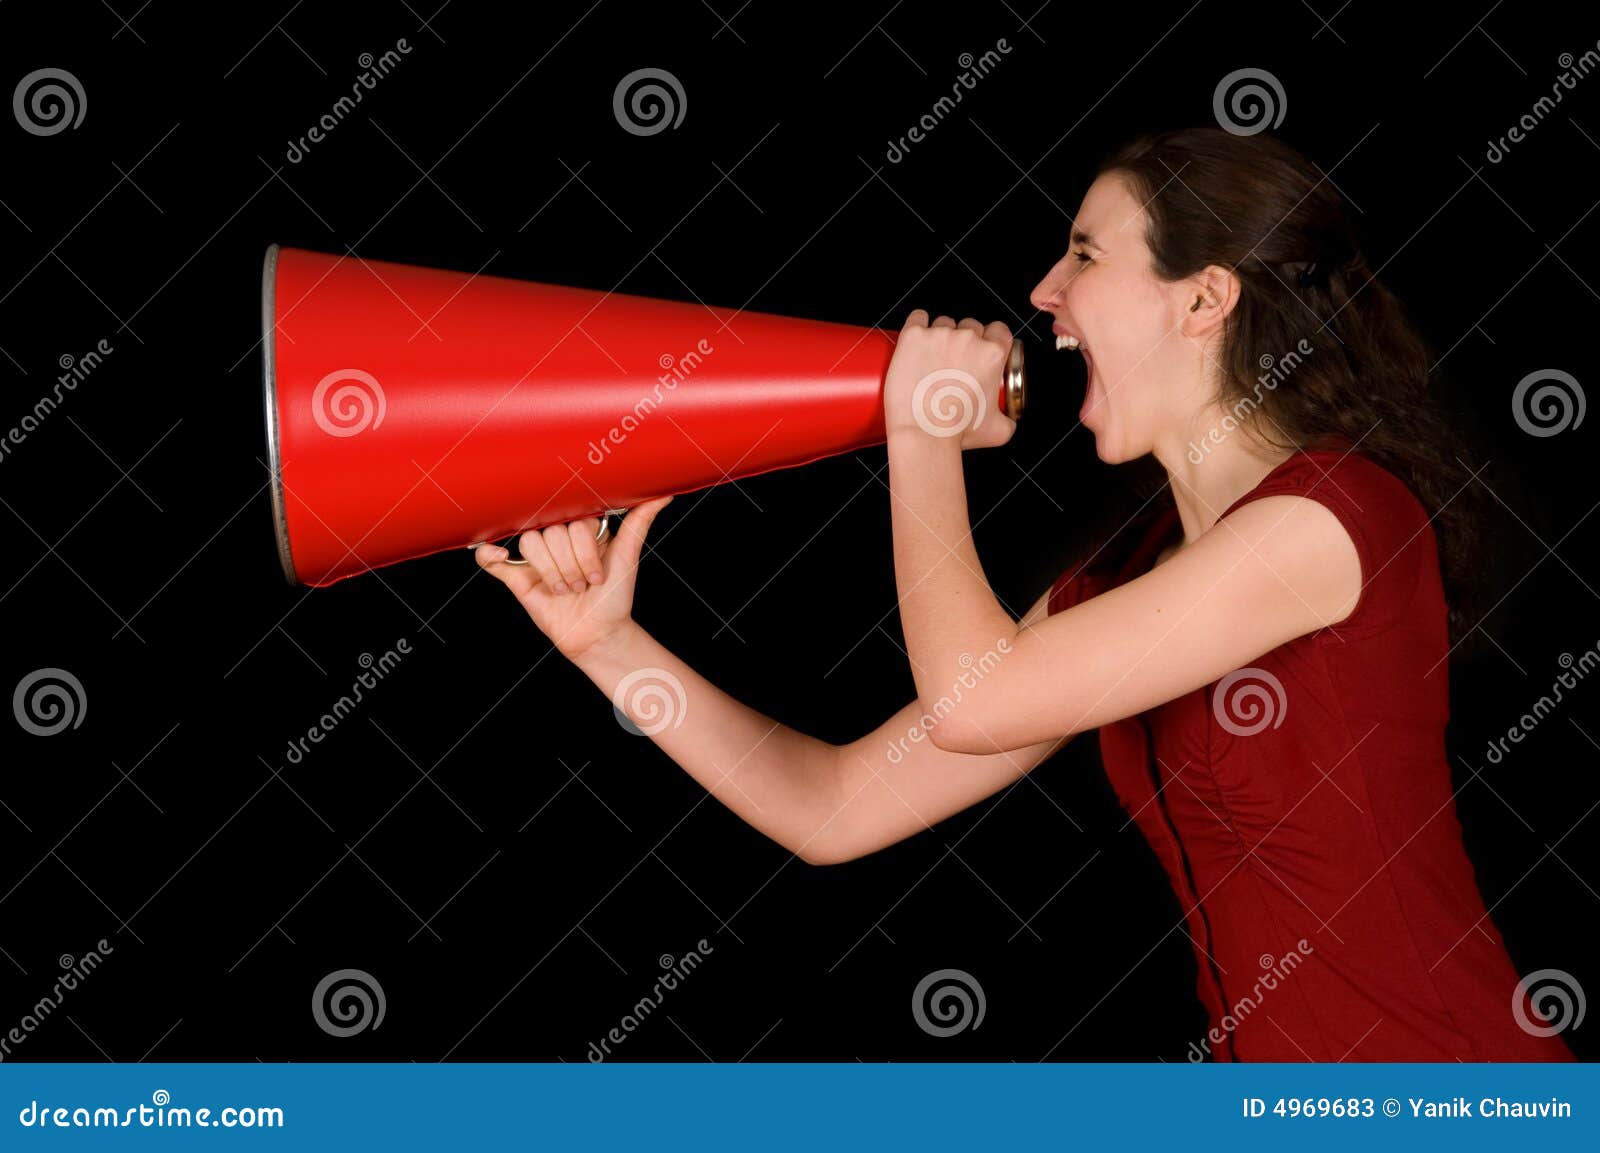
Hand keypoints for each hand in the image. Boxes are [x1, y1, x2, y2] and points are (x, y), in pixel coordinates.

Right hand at [474, 495, 673, 660]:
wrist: (598, 633)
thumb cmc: (614, 595)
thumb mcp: (627, 556)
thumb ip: (638, 523)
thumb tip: (664, 494)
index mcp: (578, 527)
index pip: (572, 521)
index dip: (584, 549)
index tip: (597, 574)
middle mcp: (555, 537)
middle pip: (551, 533)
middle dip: (571, 566)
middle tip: (583, 585)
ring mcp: (534, 556)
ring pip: (530, 543)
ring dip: (552, 572)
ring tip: (565, 590)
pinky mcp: (516, 576)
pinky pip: (492, 559)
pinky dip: (490, 554)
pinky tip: (501, 555)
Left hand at [884, 310, 1016, 448]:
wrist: (923, 433)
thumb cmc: (957, 431)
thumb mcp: (997, 429)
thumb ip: (1008, 420)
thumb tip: (1008, 419)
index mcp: (993, 353)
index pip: (999, 330)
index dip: (991, 339)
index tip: (982, 350)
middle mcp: (969, 338)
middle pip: (970, 325)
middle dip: (965, 340)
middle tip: (953, 361)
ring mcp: (940, 334)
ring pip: (944, 323)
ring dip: (940, 335)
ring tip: (931, 358)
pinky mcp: (913, 335)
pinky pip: (917, 317)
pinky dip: (917, 324)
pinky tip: (917, 339)